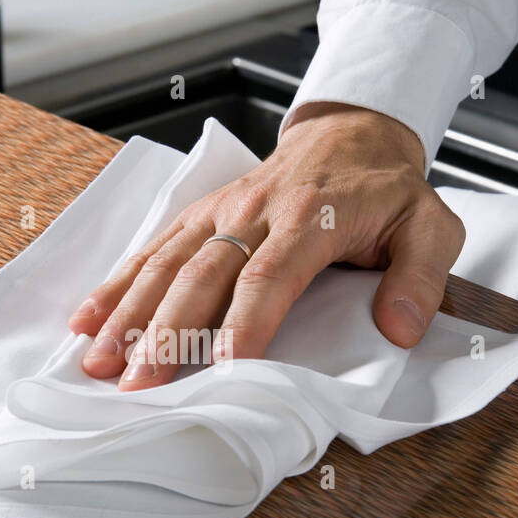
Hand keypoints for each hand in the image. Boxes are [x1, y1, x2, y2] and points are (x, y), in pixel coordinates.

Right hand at [67, 102, 465, 390]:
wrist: (352, 134)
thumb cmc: (387, 192)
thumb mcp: (432, 226)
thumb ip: (420, 278)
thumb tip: (399, 328)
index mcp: (311, 218)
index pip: (270, 275)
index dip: (246, 323)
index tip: (226, 368)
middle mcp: (254, 212)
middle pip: (201, 275)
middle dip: (166, 333)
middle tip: (137, 384)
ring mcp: (219, 212)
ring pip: (166, 263)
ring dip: (128, 314)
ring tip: (97, 361)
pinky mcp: (199, 215)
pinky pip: (152, 248)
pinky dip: (117, 283)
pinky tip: (86, 318)